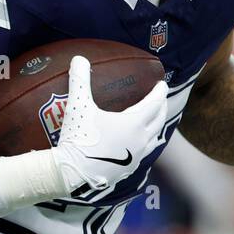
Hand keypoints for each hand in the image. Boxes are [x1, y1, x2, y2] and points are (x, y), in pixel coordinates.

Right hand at [50, 56, 167, 191]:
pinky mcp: (127, 171)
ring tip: (154, 122)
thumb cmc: (79, 138)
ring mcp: (135, 158)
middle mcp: (140, 140)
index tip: (162, 84)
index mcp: (133, 123)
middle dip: (161, 108)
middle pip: (159, 121)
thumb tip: (78, 58)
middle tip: (160, 99)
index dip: (159, 92)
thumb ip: (80, 80)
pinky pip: (143, 154)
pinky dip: (146, 145)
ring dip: (156, 127)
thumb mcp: (78, 106)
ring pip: (154, 140)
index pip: (154, 103)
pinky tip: (137, 146)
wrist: (71, 174)